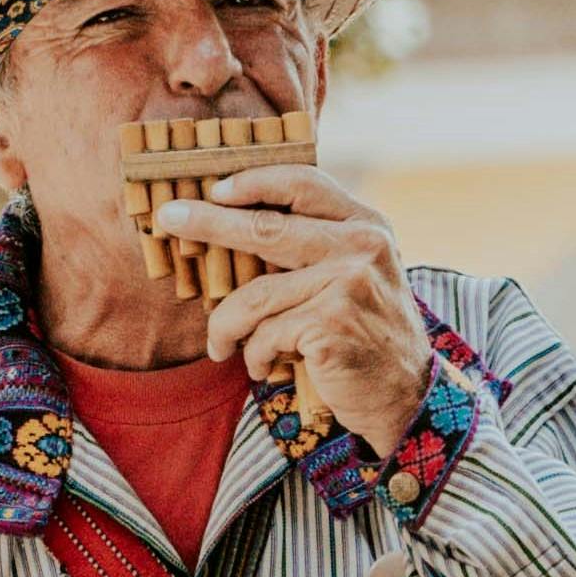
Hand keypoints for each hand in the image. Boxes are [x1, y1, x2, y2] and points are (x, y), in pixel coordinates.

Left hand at [151, 165, 430, 453]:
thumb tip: (233, 223)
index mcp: (366, 225)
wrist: (406, 394)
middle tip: (168, 218)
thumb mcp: (355, 276)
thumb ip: (316, 246)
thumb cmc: (366, 335)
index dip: (254, 181)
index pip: (304, 184)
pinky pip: (264, 335)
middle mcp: (361, 246)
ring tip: (219, 346)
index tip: (215, 188)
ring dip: (225, 325)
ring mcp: (348, 284)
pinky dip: (254, 356)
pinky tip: (263, 367)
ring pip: (254, 296)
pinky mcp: (331, 325)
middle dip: (208, 223)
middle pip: (265, 227)